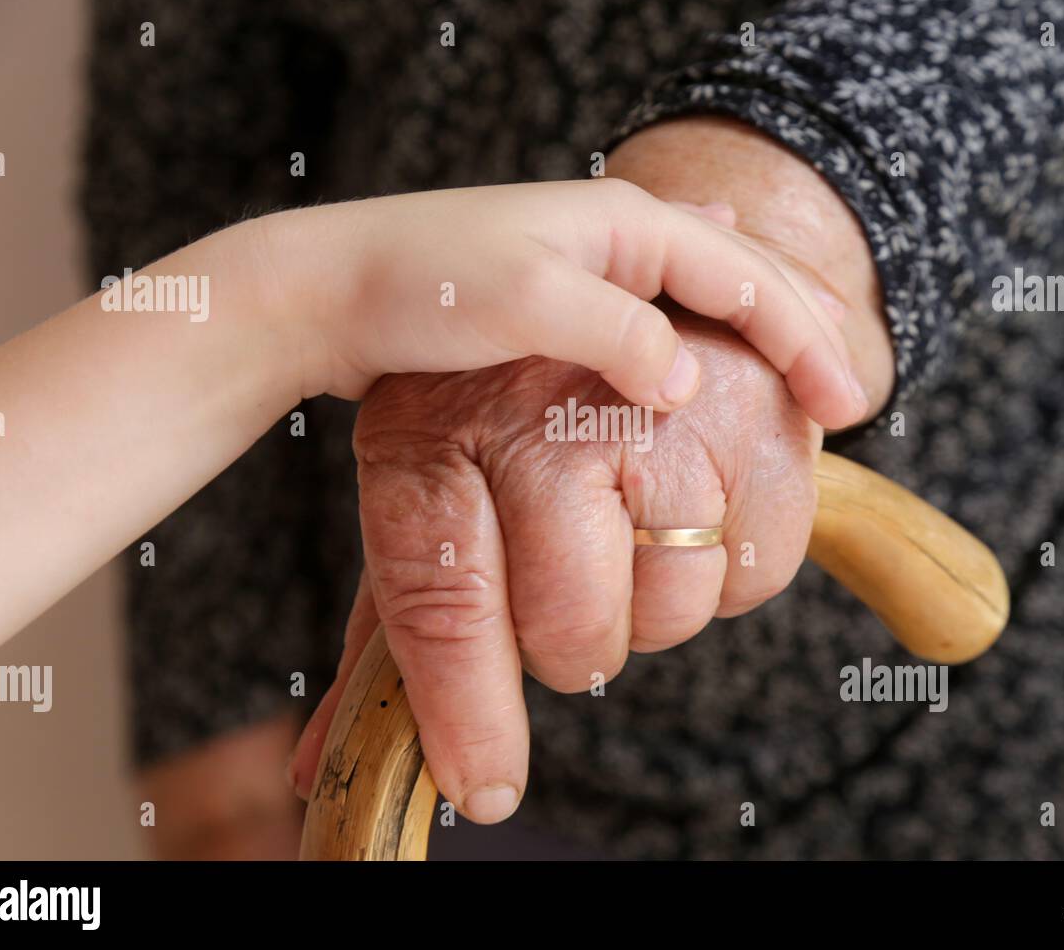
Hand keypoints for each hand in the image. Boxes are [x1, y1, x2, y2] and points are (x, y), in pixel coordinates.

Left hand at [253, 179, 866, 425]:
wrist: (331, 292)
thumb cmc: (421, 286)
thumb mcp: (527, 302)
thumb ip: (618, 335)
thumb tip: (689, 385)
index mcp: (623, 224)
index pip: (743, 276)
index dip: (802, 339)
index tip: (844, 405)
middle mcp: (616, 240)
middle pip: (739, 281)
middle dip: (797, 338)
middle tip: (844, 406)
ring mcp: (589, 275)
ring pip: (702, 305)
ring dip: (756, 347)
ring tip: (796, 398)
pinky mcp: (560, 313)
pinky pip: (657, 331)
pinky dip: (700, 357)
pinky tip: (705, 383)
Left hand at [288, 311, 820, 821]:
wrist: (620, 275)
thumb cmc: (504, 417)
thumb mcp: (430, 494)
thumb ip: (392, 630)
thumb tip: (307, 772)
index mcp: (433, 431)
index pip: (440, 595)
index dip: (462, 706)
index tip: (486, 788)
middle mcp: (541, 415)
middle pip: (569, 627)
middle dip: (574, 650)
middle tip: (574, 601)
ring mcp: (654, 409)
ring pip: (671, 610)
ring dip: (655, 608)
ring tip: (638, 529)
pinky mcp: (753, 411)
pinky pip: (755, 574)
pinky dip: (730, 572)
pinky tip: (701, 508)